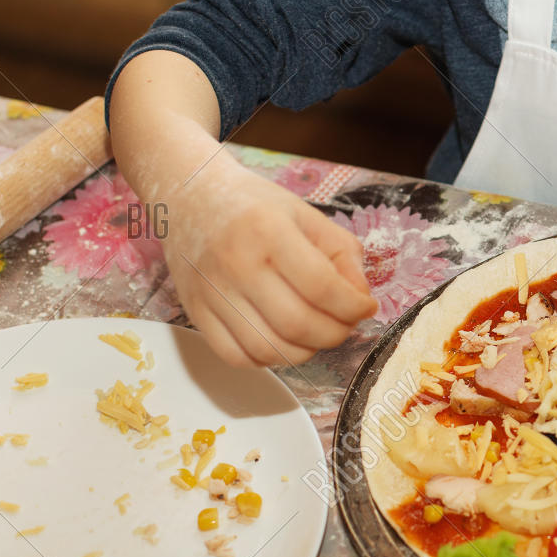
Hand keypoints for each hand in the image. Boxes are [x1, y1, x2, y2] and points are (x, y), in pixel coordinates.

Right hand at [160, 153, 379, 367]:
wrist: (190, 197)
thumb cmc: (254, 206)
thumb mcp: (306, 214)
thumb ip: (342, 253)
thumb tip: (361, 298)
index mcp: (268, 230)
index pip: (321, 286)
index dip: (353, 306)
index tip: (366, 307)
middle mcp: (236, 263)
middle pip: (297, 324)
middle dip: (335, 333)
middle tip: (345, 323)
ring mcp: (211, 292)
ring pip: (269, 349)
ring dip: (305, 351)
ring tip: (317, 332)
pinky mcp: (194, 313)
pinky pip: (237, 356)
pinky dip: (268, 359)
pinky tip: (283, 340)